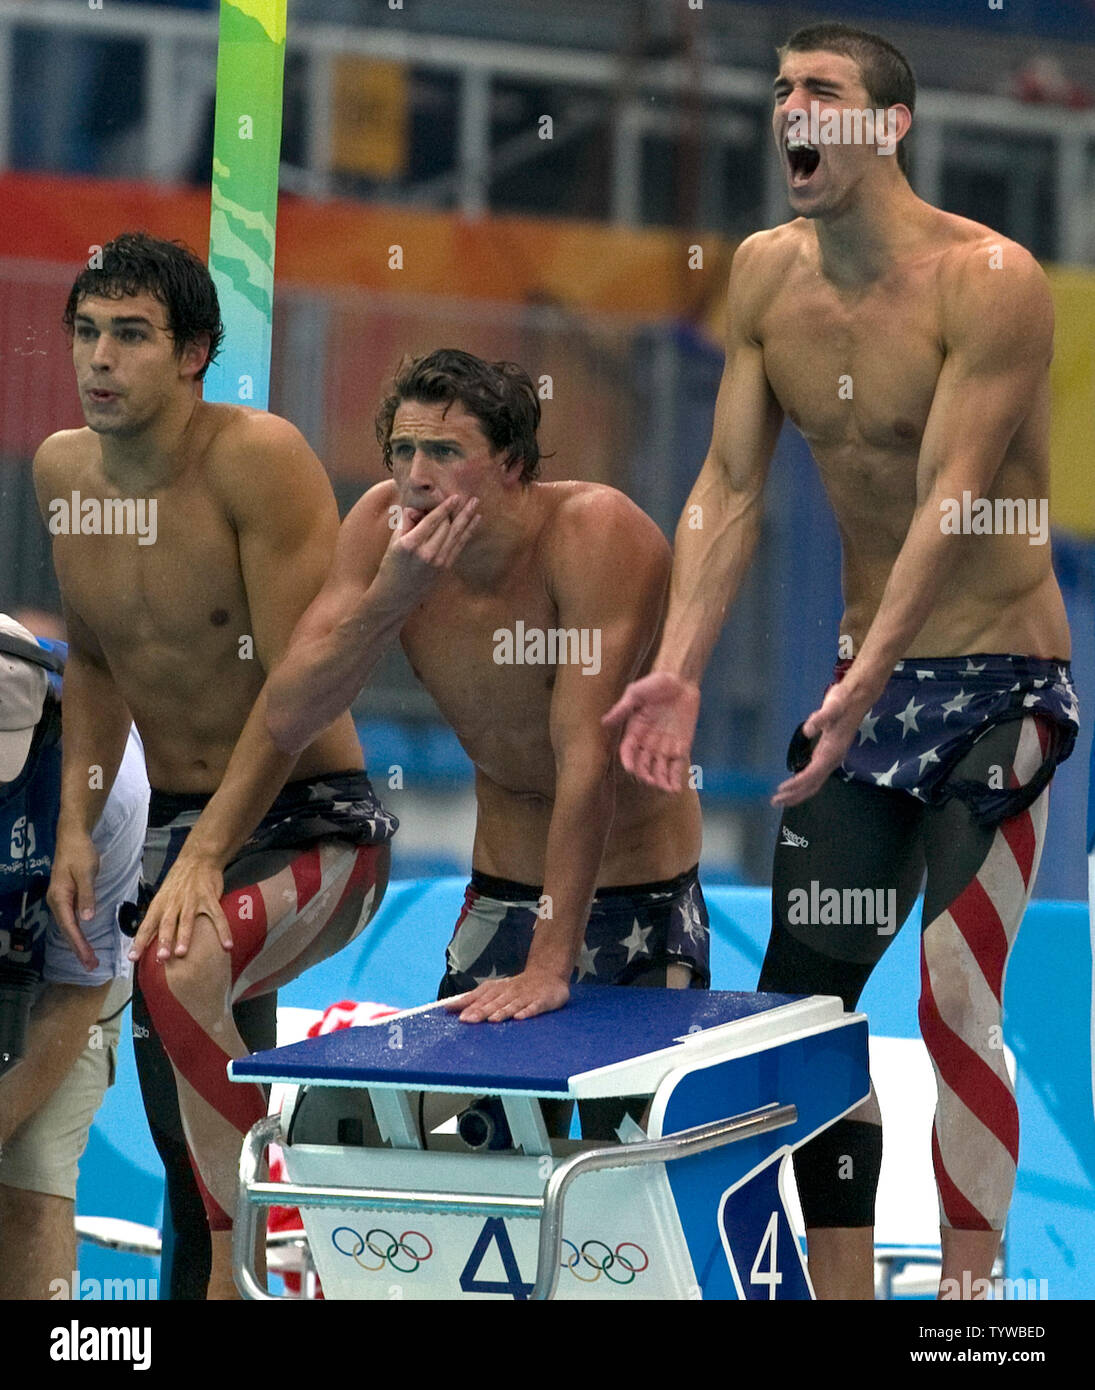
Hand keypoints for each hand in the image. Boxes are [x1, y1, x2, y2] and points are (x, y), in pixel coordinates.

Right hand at [46, 829, 100, 971]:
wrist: (72, 837)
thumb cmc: (80, 853)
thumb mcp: (86, 873)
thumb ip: (87, 896)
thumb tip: (87, 919)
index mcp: (60, 898)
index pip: (71, 927)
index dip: (80, 945)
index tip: (89, 959)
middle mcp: (57, 902)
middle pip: (68, 931)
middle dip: (79, 949)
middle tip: (91, 967)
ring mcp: (61, 900)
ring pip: (69, 927)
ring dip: (78, 943)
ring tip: (89, 959)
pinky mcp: (67, 897)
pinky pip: (71, 919)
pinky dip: (78, 932)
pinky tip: (84, 940)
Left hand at [128, 851, 230, 963]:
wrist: (198, 859)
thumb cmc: (178, 882)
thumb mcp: (163, 897)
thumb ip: (158, 918)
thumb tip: (148, 941)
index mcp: (160, 903)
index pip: (147, 925)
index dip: (139, 941)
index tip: (133, 958)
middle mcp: (174, 902)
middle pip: (167, 923)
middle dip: (164, 940)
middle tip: (162, 956)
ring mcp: (192, 900)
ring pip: (187, 920)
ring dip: (184, 937)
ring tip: (182, 953)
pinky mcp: (210, 898)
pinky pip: (217, 916)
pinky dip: (223, 931)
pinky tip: (227, 945)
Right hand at [376, 494, 480, 604]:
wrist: (396, 596)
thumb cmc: (391, 566)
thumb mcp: (393, 542)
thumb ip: (406, 522)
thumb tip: (420, 508)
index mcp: (411, 544)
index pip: (431, 521)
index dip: (444, 508)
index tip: (454, 496)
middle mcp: (427, 553)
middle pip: (446, 526)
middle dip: (456, 511)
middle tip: (467, 497)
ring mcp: (438, 562)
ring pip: (456, 534)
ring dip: (467, 517)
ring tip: (476, 503)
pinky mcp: (445, 567)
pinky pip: (459, 545)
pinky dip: (468, 531)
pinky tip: (476, 521)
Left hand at [444, 967, 570, 1022]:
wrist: (547, 974)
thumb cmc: (515, 986)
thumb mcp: (493, 989)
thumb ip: (472, 999)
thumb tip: (448, 1006)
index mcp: (497, 990)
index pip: (481, 998)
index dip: (470, 1007)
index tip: (458, 1016)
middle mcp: (510, 992)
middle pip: (494, 1003)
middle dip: (481, 1011)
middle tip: (468, 1020)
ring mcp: (526, 996)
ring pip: (512, 1005)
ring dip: (501, 1012)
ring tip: (491, 1019)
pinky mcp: (541, 1001)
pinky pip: (534, 1007)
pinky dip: (527, 1012)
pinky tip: (519, 1017)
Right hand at [601, 672, 700, 791]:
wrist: (682, 680)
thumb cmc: (656, 683)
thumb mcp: (636, 693)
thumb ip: (623, 708)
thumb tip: (604, 722)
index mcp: (634, 730)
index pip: (628, 750)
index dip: (628, 760)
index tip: (630, 768)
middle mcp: (647, 742)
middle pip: (643, 764)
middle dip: (645, 774)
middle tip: (649, 780)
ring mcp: (664, 746)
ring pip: (659, 770)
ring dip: (660, 781)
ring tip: (664, 788)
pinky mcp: (681, 747)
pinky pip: (676, 767)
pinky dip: (675, 778)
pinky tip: (675, 788)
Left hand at [772, 679, 878, 807]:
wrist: (856, 698)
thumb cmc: (843, 702)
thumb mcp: (833, 706)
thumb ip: (821, 717)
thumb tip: (808, 730)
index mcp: (832, 751)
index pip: (812, 774)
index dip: (797, 784)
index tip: (781, 790)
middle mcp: (832, 758)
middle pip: (812, 784)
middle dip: (795, 794)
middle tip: (775, 802)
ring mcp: (831, 758)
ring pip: (815, 782)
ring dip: (798, 792)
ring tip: (782, 799)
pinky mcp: (828, 754)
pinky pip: (815, 775)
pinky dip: (804, 783)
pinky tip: (795, 784)